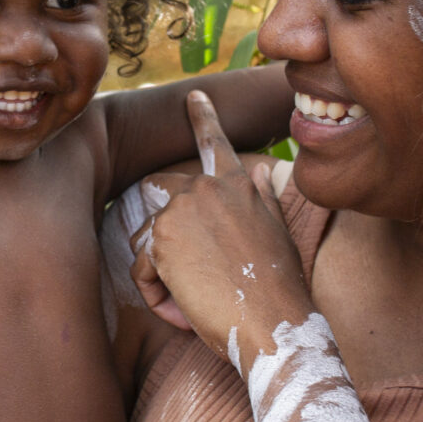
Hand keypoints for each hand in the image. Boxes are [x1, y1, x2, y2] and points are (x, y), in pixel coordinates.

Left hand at [131, 91, 313, 363]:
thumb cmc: (279, 289)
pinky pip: (143, 270)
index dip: (203, 116)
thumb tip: (262, 170)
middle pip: (164, 202)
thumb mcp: (277, 235)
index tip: (193, 97)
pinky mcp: (162, 239)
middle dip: (170, 241)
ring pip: (153, 244)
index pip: (215, 142)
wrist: (275, 324)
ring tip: (201, 304)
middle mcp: (207, 188)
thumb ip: (262, 198)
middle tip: (201, 282)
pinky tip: (186, 311)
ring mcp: (182, 209)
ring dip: (167, 279)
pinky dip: (158, 296)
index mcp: (239, 185)